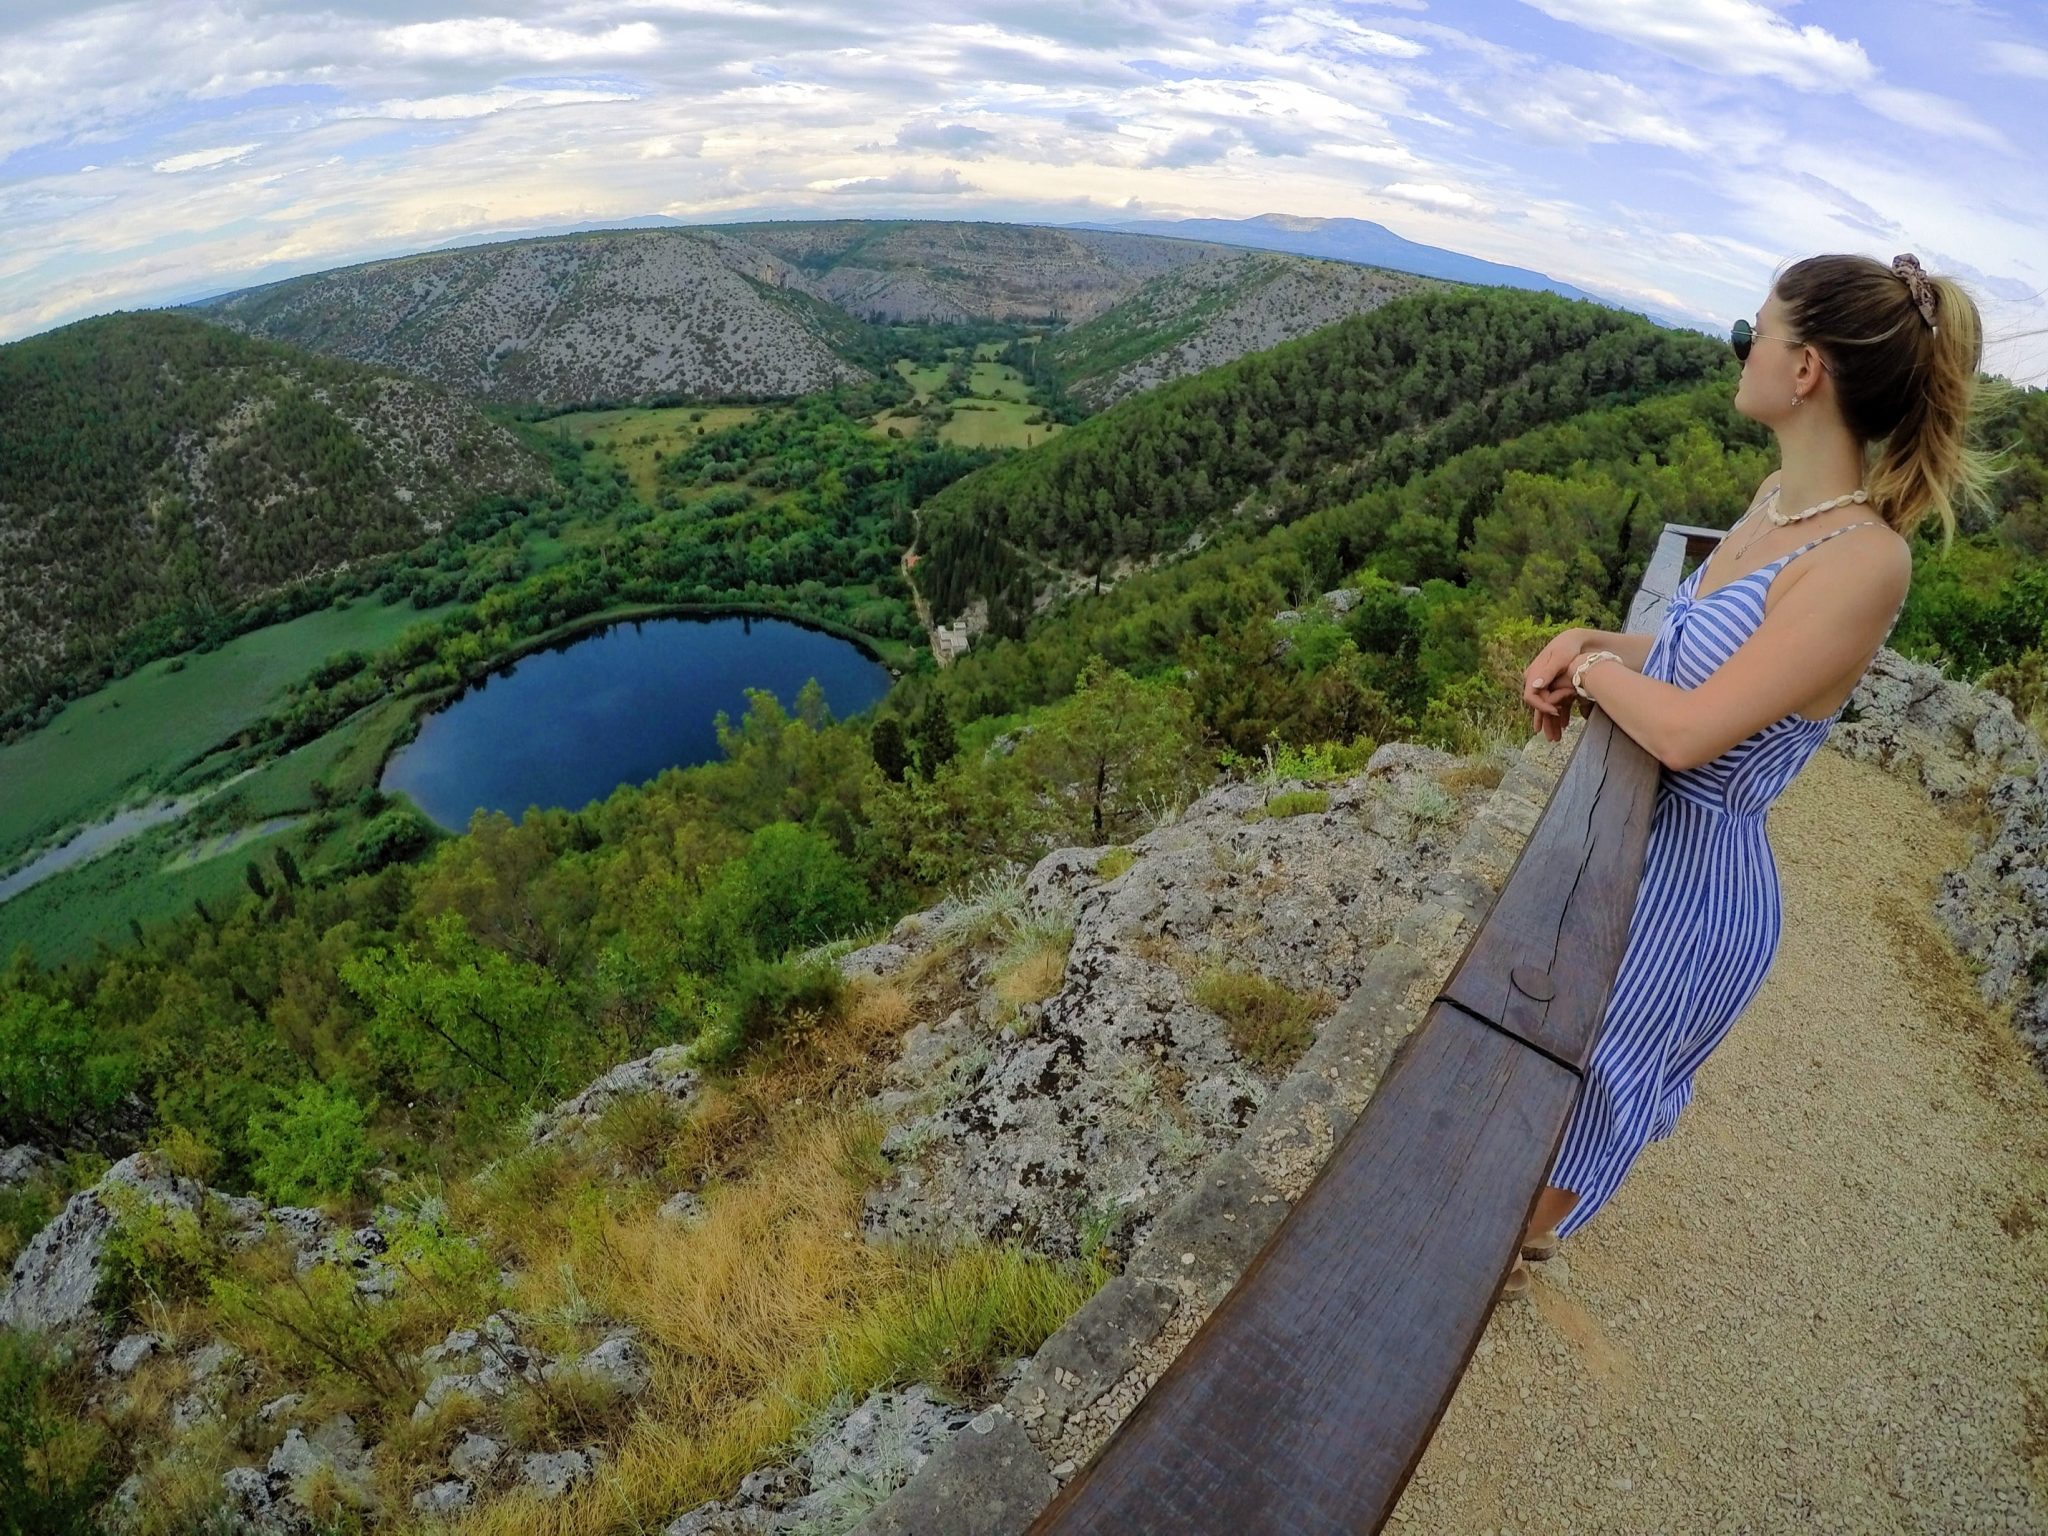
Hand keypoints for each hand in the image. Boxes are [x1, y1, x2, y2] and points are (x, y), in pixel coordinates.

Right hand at [1523, 629, 1589, 743]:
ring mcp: (1545, 685)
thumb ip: (1548, 671)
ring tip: (1557, 738)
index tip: (1555, 712)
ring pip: (1545, 707)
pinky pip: (1554, 703)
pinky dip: (1559, 714)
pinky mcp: (1554, 686)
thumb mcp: (1560, 657)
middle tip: (1553, 739)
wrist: (1577, 640)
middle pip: (1537, 706)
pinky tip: (1565, 725)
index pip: (1530, 696)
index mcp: (1534, 674)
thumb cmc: (1569, 646)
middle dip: (1545, 723)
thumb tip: (1534, 686)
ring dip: (1551, 723)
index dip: (1541, 707)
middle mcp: (1536, 681)